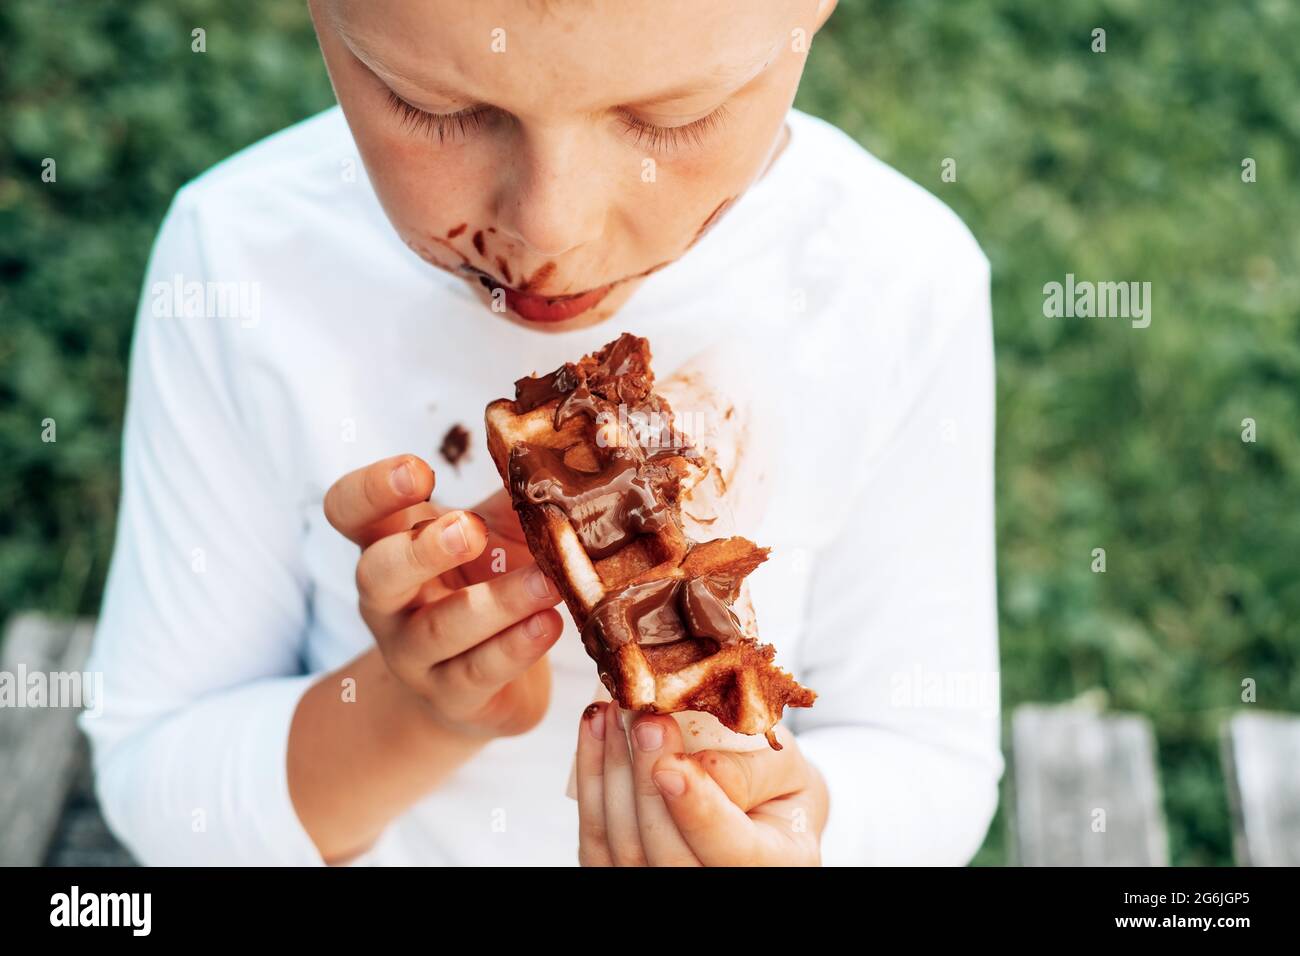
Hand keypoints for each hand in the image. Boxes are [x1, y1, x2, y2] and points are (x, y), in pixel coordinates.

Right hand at [323, 453, 564, 738]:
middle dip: (421, 551)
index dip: (371, 489)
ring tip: (546, 581)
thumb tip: (555, 443)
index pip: (349, 510)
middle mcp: (389, 601)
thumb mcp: (496, 530)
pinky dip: (515, 649)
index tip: (419, 471)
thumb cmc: (485, 584)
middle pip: (377, 573)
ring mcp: (415, 655)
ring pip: (440, 630)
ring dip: (495, 603)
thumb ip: (514, 492)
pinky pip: (477, 674)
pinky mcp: (454, 698)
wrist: (481, 687)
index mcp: (388, 544)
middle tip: (471, 530)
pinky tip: (548, 625)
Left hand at [575, 702, 827, 865]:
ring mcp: (660, 881)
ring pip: (624, 848)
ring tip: (615, 711)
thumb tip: (700, 765)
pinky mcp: (620, 870)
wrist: (755, 800)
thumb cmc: (775, 781)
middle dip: (646, 785)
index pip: (732, 850)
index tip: (672, 766)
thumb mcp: (786, 766)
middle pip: (668, 856)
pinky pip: (596, 837)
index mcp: (773, 865)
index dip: (698, 812)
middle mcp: (713, 883)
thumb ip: (753, 769)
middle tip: (642, 721)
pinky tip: (596, 726)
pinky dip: (591, 777)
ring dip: (612, 772)